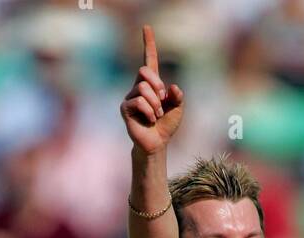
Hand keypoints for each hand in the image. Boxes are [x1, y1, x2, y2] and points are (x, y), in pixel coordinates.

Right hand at [120, 24, 183, 154]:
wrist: (157, 144)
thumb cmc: (166, 125)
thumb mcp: (178, 109)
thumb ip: (178, 96)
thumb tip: (172, 87)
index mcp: (152, 84)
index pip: (149, 60)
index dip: (149, 44)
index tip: (146, 27)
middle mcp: (139, 87)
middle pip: (144, 71)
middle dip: (157, 84)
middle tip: (163, 100)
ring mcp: (130, 97)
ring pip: (143, 88)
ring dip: (155, 103)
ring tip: (157, 115)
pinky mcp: (125, 108)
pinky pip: (139, 101)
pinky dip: (149, 111)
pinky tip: (150, 120)